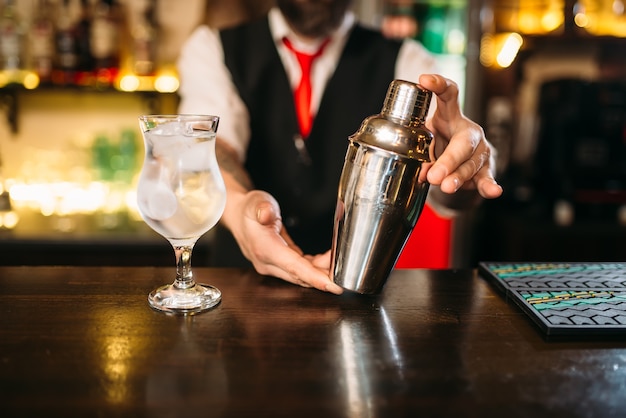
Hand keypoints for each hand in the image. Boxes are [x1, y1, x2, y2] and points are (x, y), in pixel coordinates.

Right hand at [226, 190, 343, 294]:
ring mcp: (272, 266)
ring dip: (321, 272)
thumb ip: (262, 208)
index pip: (294, 267)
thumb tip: (266, 214)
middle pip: (300, 276)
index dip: (315, 277)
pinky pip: (299, 270)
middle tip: (346, 275)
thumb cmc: (249, 209)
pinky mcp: (278, 265)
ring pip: (301, 275)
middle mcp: (267, 263)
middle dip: (324, 278)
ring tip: (339, 261)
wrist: (238, 215)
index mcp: (264, 249)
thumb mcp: (256, 202)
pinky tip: (327, 261)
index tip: (333, 285)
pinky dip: (314, 268)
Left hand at [418, 74, 502, 199]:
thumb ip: (422, 155)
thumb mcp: (426, 142)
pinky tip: (493, 191)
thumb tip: (423, 174)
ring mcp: (480, 150)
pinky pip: (487, 177)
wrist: (459, 162)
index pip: (448, 95)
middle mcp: (469, 130)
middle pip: (462, 142)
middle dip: (448, 160)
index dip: (438, 84)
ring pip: (471, 163)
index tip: (424, 80)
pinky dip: (488, 185)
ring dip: (458, 177)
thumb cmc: (439, 144)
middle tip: (433, 174)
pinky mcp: (486, 168)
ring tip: (446, 186)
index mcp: (451, 115)